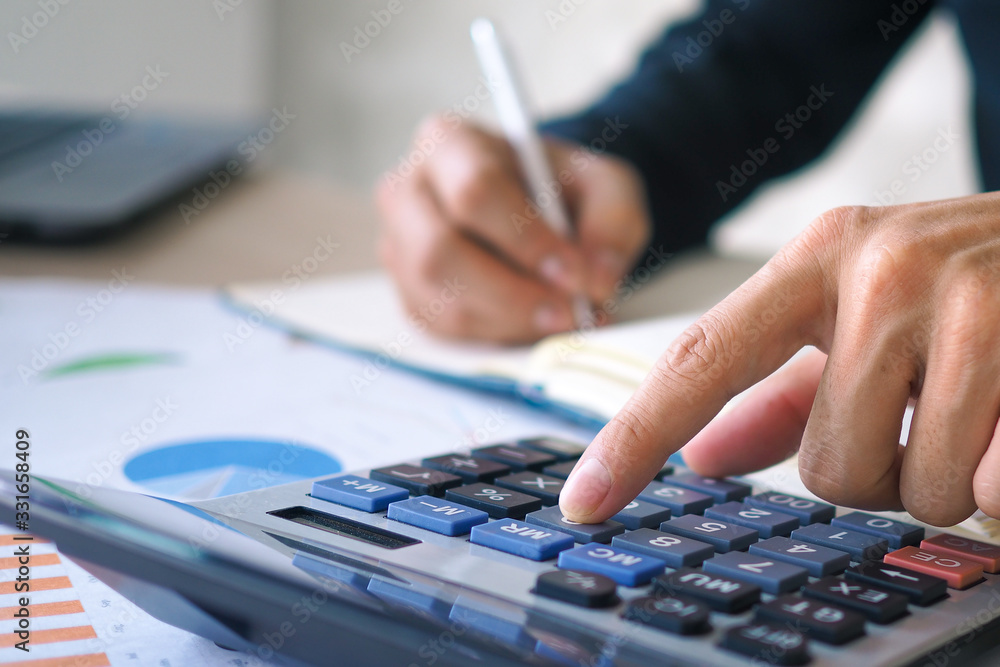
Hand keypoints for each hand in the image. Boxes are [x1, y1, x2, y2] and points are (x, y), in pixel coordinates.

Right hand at [376, 115, 649, 343]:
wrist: (537, 208)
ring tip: (562, 318)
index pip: (473, 192)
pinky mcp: (409, 294)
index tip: (574, 273)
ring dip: (511, 322)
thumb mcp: (605, 184)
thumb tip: (598, 279)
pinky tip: (535, 322)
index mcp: (448, 143)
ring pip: (443, 302)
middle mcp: (407, 192)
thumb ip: (614, 222)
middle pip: (439, 254)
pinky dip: (499, 336)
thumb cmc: (560, 188)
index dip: (526, 240)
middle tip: (568, 312)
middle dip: (512, 295)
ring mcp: (399, 247)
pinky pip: (445, 330)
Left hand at [560, 192, 999, 526]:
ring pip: (911, 486)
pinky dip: (998, 483)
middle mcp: (883, 270)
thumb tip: (698, 457)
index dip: (634, 439)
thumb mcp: (858, 310)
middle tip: (917, 419)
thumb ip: (776, 390)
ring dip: (942, 477)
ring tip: (975, 412)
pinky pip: (990, 488)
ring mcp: (971, 305)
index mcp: (817, 258)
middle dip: (871, 471)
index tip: (584, 503)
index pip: (700, 360)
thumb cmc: (964, 283)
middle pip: (822, 464)